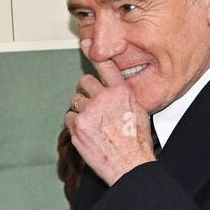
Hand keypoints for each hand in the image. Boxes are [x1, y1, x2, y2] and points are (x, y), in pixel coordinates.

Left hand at [63, 43, 155, 185]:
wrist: (130, 165)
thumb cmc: (137, 143)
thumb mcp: (139, 112)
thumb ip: (124, 97)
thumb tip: (115, 93)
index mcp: (121, 92)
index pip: (105, 66)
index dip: (94, 53)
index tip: (86, 44)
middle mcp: (104, 98)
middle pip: (84, 82)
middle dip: (86, 92)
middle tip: (92, 105)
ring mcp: (89, 111)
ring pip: (75, 101)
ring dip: (81, 110)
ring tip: (93, 125)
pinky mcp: (78, 126)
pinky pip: (69, 118)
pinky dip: (75, 124)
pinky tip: (87, 133)